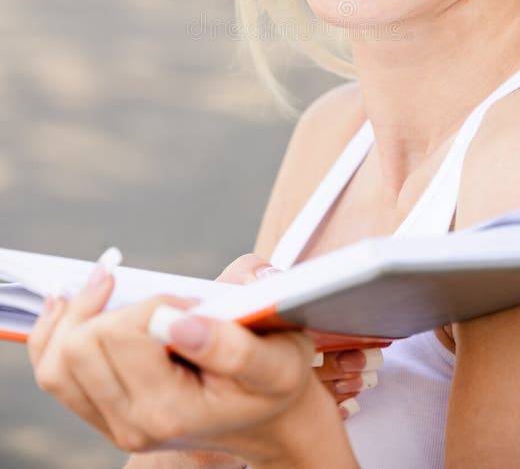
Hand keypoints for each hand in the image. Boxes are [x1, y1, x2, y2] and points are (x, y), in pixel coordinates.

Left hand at [28, 259, 355, 466]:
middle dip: (118, 304)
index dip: (157, 302)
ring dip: (80, 311)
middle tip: (161, 295)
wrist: (269, 416)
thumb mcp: (280, 358)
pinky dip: (55, 329)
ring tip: (110, 283)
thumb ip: (235, 343)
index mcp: (173, 412)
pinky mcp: (101, 413)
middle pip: (82, 345)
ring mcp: (114, 423)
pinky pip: (51, 369)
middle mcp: (134, 424)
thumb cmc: (274, 376)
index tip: (191, 301)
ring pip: (57, 358)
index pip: (125, 335)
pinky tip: (75, 300)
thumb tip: (179, 321)